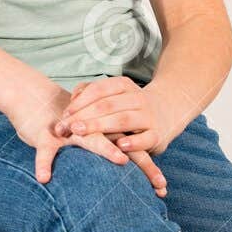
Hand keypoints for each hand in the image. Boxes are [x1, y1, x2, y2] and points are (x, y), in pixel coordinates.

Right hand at [8, 92, 167, 195]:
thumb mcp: (86, 139)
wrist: (31, 99)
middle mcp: (94, 132)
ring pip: (92, 141)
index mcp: (106, 133)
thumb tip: (124, 175)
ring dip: (107, 149)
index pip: (133, 150)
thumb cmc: (63, 127)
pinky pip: (45, 151)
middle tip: (160, 185)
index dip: (148, 168)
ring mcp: (72, 131)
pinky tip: (43, 178)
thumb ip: (102, 152)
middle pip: (124, 148)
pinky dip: (43, 164)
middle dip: (143, 166)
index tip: (163, 188)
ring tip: (121, 160)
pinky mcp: (47, 135)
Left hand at [54, 76, 184, 155]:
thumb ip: (90, 93)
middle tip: (65, 127)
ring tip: (80, 132)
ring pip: (123, 119)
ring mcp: (148, 116)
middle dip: (83, 117)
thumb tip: (72, 100)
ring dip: (99, 126)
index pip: (98, 90)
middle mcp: (137, 98)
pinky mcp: (158, 135)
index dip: (79, 102)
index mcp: (124, 85)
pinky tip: (120, 145)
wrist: (167, 111)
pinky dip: (134, 142)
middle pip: (106, 105)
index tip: (63, 115)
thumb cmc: (128, 105)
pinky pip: (146, 138)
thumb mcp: (113, 94)